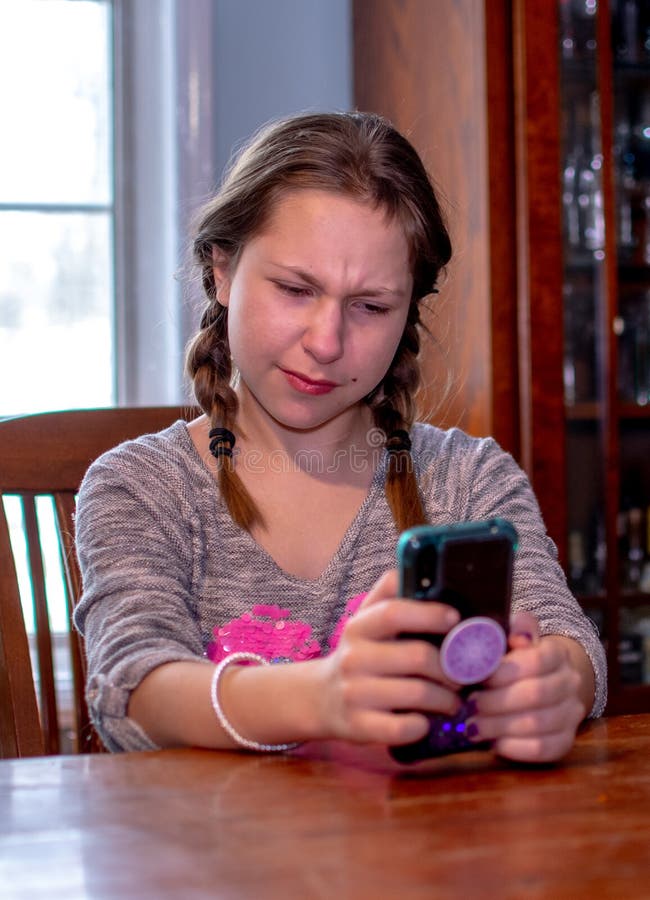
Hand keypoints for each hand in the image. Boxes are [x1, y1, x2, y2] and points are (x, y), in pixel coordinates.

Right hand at [319, 569, 461, 745]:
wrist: (321, 698)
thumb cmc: (361, 654)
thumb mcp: (367, 621)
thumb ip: (392, 594)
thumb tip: (424, 571)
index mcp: (359, 626)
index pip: (394, 613)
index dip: (429, 614)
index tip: (455, 619)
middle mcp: (353, 658)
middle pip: (417, 656)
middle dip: (451, 666)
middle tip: (464, 674)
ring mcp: (354, 693)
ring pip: (418, 693)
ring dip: (446, 698)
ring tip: (453, 699)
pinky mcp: (359, 727)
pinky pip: (405, 728)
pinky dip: (424, 725)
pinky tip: (425, 720)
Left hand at [465, 612, 587, 762]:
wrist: (547, 681)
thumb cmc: (517, 659)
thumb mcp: (512, 637)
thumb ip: (512, 628)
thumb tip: (512, 635)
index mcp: (557, 653)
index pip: (535, 661)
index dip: (504, 672)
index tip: (478, 677)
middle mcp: (570, 683)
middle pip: (536, 694)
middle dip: (496, 702)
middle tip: (469, 705)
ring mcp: (572, 714)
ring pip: (538, 724)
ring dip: (499, 726)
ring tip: (473, 726)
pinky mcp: (566, 740)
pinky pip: (543, 749)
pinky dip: (514, 747)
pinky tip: (492, 742)